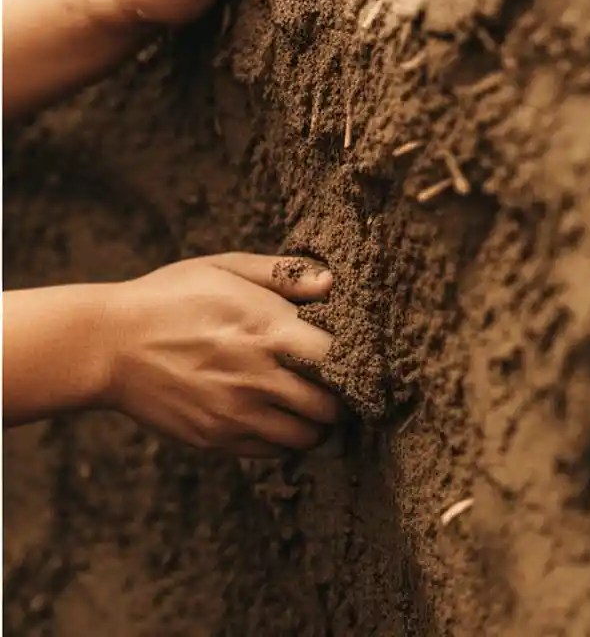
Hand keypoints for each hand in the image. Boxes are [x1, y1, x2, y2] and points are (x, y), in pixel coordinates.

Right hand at [102, 253, 341, 457]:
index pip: (339, 359)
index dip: (352, 361)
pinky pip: (273, 451)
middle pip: (331, 408)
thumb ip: (282, 275)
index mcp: (268, 331)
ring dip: (316, 425)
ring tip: (307, 407)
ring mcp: (236, 413)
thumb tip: (330, 282)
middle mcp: (258, 377)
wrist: (106, 345)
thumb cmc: (170, 298)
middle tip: (334, 388)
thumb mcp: (223, 269)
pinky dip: (283, 439)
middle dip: (340, 400)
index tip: (348, 357)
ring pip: (307, 437)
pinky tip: (273, 416)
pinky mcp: (216, 438)